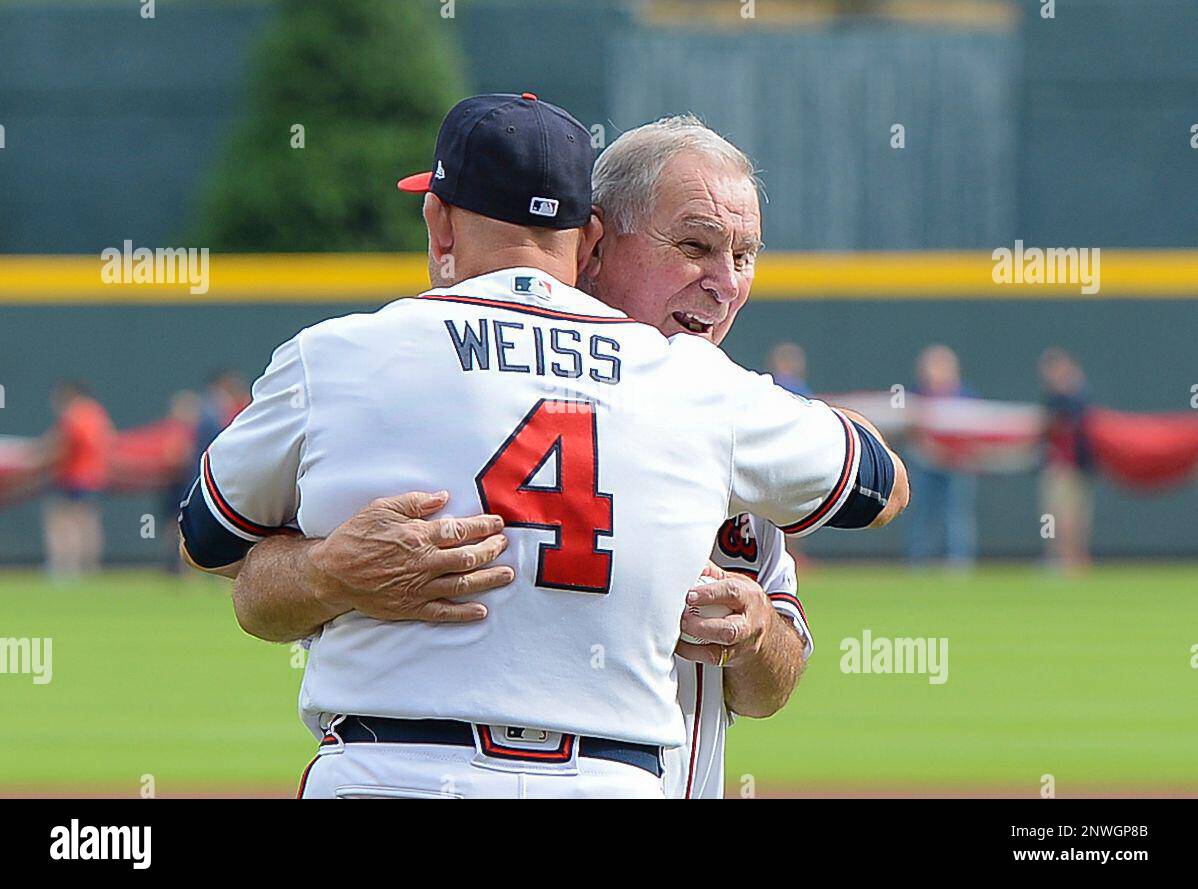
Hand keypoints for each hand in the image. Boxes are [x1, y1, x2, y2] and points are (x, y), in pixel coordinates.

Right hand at [306, 491, 514, 622]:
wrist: (332, 573)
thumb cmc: (355, 537)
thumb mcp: (381, 508)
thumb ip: (414, 502)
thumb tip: (443, 496)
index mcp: (418, 536)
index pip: (460, 530)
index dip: (483, 527)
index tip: (498, 524)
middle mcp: (423, 562)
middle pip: (468, 557)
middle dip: (491, 550)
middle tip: (505, 545)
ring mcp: (418, 587)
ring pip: (462, 584)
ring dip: (488, 579)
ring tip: (507, 575)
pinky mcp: (410, 607)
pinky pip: (443, 612)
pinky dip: (464, 613)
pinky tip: (482, 611)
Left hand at [675, 568, 773, 666]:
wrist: (766, 633)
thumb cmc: (746, 603)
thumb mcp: (736, 582)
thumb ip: (712, 573)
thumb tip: (689, 561)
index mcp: (751, 598)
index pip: (732, 593)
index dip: (709, 594)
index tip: (688, 595)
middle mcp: (750, 624)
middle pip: (729, 630)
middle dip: (701, 625)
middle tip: (682, 617)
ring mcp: (742, 645)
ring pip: (719, 651)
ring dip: (693, 641)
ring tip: (677, 630)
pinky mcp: (731, 659)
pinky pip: (709, 660)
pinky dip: (690, 652)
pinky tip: (678, 643)